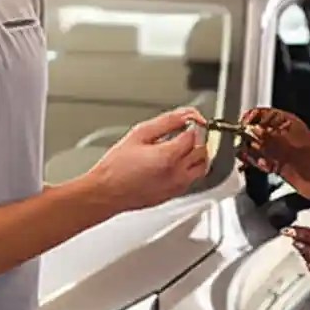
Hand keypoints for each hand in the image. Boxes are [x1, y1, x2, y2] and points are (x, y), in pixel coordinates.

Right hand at [87, 107, 210, 213]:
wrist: (107, 193)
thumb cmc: (116, 167)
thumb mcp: (139, 134)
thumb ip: (167, 122)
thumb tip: (186, 115)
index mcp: (169, 157)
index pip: (195, 135)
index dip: (193, 124)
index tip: (187, 121)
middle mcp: (177, 174)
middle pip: (202, 150)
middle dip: (197, 138)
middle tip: (184, 131)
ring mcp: (178, 186)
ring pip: (202, 166)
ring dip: (196, 154)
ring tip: (182, 147)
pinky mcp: (174, 194)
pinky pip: (192, 179)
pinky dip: (190, 168)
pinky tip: (174, 162)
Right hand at [238, 107, 309, 200]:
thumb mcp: (289, 150)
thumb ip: (268, 140)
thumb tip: (251, 130)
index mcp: (288, 123)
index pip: (262, 114)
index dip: (249, 121)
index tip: (240, 129)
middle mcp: (282, 134)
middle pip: (256, 130)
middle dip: (248, 139)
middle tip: (245, 147)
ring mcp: (280, 149)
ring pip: (257, 146)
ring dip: (251, 152)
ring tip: (252, 158)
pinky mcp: (279, 164)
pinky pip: (261, 160)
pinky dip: (256, 163)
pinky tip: (258, 166)